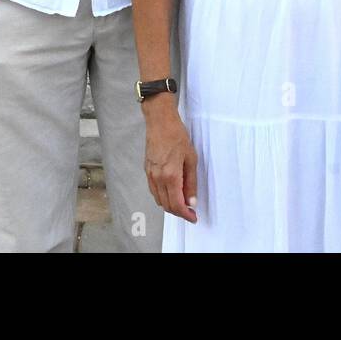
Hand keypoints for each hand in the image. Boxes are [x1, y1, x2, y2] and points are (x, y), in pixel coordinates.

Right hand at [144, 101, 198, 221]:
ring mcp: (150, 175)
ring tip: (182, 201)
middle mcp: (158, 178)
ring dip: (170, 205)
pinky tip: (171, 191)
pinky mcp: (147, 170)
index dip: (186, 215)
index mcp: (170, 176)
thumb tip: (191, 201)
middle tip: (190, 211)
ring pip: (159, 200)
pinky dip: (162, 196)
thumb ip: (191, 182)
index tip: (193, 218)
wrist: (160, 121)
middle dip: (179, 212)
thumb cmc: (177, 136)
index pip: (177, 204)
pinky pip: (154, 190)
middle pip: (167, 205)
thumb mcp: (191, 159)